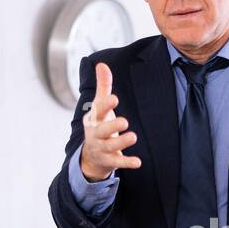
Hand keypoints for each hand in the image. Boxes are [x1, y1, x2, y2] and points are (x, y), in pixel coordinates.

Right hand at [79, 62, 139, 181]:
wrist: (90, 156)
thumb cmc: (99, 124)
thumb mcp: (99, 106)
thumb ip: (103, 86)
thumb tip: (102, 64)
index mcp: (94, 119)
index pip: (98, 111)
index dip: (106, 105)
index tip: (115, 99)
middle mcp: (96, 134)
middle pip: (102, 130)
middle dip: (112, 126)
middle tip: (125, 121)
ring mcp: (102, 148)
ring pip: (111, 146)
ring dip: (121, 142)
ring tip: (133, 136)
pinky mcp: (110, 161)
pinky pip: (118, 162)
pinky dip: (127, 162)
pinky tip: (138, 162)